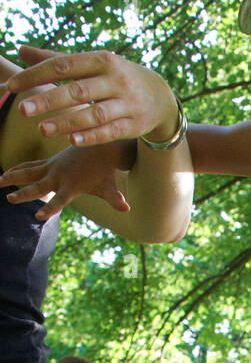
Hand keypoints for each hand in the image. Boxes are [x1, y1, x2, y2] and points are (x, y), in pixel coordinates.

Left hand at [0, 45, 179, 147]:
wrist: (161, 97)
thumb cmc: (116, 78)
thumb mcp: (92, 64)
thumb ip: (56, 59)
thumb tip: (20, 50)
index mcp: (101, 60)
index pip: (63, 65)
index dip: (37, 75)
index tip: (13, 86)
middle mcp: (115, 80)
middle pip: (77, 90)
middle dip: (49, 100)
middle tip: (22, 111)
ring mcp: (126, 104)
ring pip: (94, 114)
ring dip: (68, 122)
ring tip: (42, 129)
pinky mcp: (134, 126)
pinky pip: (110, 132)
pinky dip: (92, 137)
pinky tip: (73, 142)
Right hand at [0, 143, 132, 222]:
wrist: (102, 147)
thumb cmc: (105, 171)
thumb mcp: (110, 186)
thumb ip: (115, 198)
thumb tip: (126, 207)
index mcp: (72, 185)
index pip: (60, 200)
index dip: (49, 208)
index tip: (38, 216)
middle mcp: (59, 176)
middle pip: (38, 186)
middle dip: (24, 193)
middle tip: (9, 199)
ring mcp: (52, 167)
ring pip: (28, 172)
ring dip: (12, 177)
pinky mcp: (48, 162)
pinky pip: (29, 166)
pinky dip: (17, 169)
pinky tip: (4, 173)